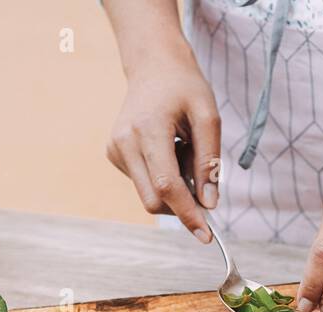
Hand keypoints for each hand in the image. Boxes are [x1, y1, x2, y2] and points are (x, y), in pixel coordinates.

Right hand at [105, 44, 220, 242]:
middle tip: (201, 178)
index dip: (187, 214)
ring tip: (181, 149)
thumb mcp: (208, 117)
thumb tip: (209, 204)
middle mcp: (124, 141)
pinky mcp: (113, 153)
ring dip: (173, 185)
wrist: (153, 65)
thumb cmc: (184, 87)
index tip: (206, 235)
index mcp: (148, 128)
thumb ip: (209, 162)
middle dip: (182, 202)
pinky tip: (166, 148)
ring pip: (148, 194)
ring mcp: (114, 149)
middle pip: (154, 199)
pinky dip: (161, 176)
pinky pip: (143, 182)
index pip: (166, 186)